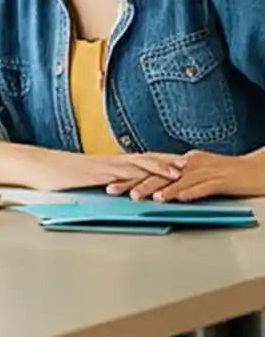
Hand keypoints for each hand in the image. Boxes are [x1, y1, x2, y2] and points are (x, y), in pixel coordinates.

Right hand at [30, 150, 183, 192]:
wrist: (34, 167)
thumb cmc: (52, 177)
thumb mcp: (80, 182)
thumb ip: (96, 184)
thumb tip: (107, 193)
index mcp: (105, 165)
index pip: (137, 161)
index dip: (158, 161)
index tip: (177, 163)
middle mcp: (108, 162)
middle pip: (144, 158)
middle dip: (167, 160)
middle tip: (190, 161)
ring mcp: (104, 165)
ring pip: (138, 163)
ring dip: (161, 165)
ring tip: (181, 169)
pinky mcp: (98, 172)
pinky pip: (124, 172)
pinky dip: (141, 174)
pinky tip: (151, 177)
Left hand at [113, 150, 264, 202]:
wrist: (257, 171)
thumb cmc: (229, 174)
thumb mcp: (199, 173)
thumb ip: (180, 179)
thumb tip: (160, 189)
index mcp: (184, 162)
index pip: (153, 170)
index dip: (131, 177)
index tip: (111, 184)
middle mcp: (190, 164)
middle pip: (159, 174)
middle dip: (134, 183)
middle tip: (114, 190)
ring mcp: (205, 171)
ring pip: (176, 180)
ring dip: (157, 189)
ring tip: (140, 197)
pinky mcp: (220, 181)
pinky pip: (201, 187)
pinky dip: (187, 192)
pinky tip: (175, 198)